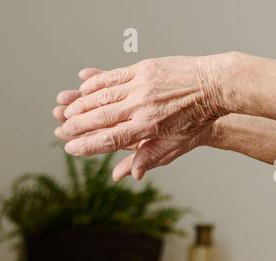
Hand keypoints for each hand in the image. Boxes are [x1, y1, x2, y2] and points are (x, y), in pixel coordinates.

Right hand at [54, 55, 230, 158]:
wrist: (215, 86)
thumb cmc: (198, 118)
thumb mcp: (178, 143)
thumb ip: (152, 156)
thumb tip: (131, 175)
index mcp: (149, 127)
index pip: (111, 139)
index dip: (88, 144)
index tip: (71, 148)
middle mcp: (142, 106)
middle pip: (101, 117)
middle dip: (77, 125)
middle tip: (61, 131)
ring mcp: (141, 85)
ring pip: (102, 96)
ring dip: (81, 103)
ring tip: (65, 111)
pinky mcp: (143, 69)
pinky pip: (112, 76)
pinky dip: (95, 82)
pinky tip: (82, 86)